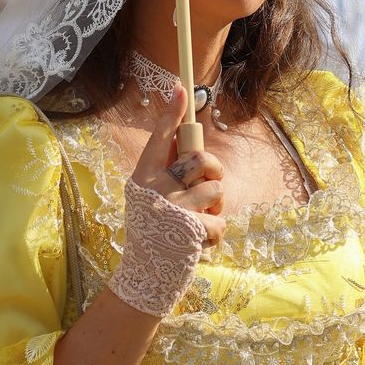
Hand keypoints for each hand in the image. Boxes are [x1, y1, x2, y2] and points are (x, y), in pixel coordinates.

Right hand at [131, 83, 225, 245]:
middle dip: (213, 170)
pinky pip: (220, 220)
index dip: (172, 114)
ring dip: (216, 207)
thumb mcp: (149, 197)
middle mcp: (156, 188)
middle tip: (210, 184)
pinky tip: (200, 241)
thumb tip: (187, 144)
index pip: (159, 138)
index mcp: (144, 176)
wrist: (146, 275)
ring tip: (201, 219)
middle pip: (199, 159)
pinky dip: (216, 232)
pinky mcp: (190, 229)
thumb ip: (165, 174)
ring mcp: (173, 208)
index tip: (181, 89)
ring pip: (216, 190)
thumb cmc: (153, 230)